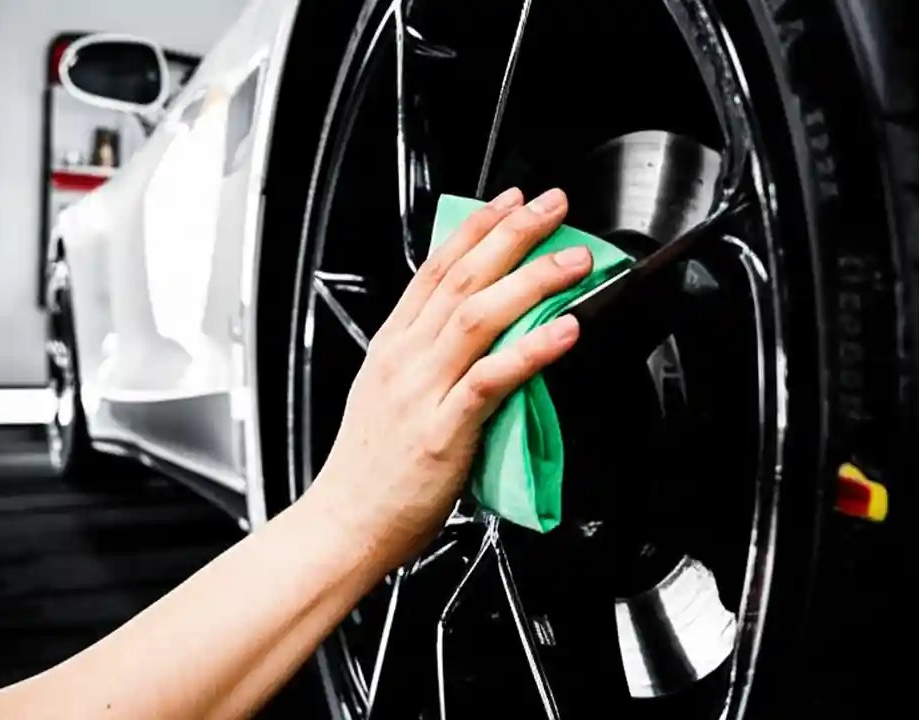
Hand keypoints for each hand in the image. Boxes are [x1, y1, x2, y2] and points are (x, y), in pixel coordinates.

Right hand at [311, 187, 590, 565]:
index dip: (477, 228)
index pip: (436, 269)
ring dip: (531, 280)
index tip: (509, 202)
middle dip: (512, 234)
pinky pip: (493, 378)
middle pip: (463, 277)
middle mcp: (406, 359)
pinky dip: (531, 349)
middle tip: (551, 207)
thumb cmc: (370, 472)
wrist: (344, 525)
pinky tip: (563, 330)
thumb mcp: (387, 396)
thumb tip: (474, 339)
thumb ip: (426, 362)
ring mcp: (423, 391)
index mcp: (392, 347)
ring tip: (574, 261)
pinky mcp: (445, 430)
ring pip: (479, 315)